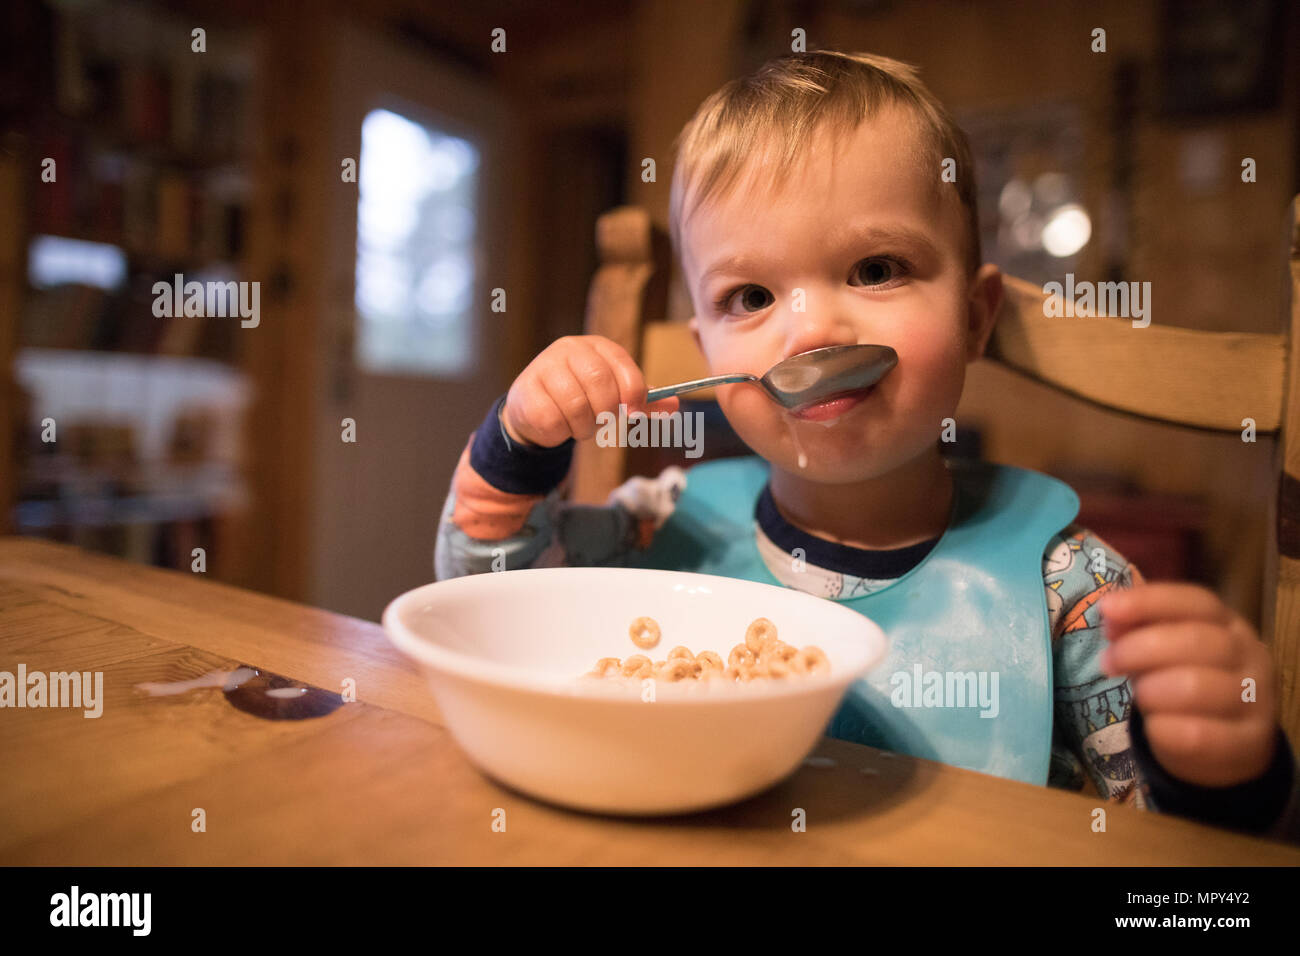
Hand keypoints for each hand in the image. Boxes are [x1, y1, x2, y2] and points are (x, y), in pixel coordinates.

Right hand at [501, 335, 678, 447]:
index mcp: (598, 347)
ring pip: (575, 405)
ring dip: (582, 426)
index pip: (624, 367)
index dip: (633, 393)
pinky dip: (560, 432)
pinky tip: (556, 425)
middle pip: (599, 383)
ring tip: (577, 424)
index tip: (632, 412)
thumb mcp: (614, 396)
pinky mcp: (525, 392)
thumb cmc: (582, 399)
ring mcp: (544, 367)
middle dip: (605, 412)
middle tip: (600, 421)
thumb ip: (643, 401)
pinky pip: (552, 421)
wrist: (535, 408)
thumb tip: (674, 406)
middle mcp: (570, 350)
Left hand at [1100, 582, 1279, 786]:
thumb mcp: (1165, 652)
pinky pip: (1196, 734)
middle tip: (1108, 662)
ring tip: (1139, 696)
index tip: (1106, 608)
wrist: (1228, 747)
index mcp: (1229, 625)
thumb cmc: (1186, 684)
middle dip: (1139, 648)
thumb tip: (1110, 614)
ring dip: (1151, 690)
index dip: (1149, 602)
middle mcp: (1250, 657)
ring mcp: (1254, 701)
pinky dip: (1162, 729)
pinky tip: (1153, 726)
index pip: (1197, 601)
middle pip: (1196, 640)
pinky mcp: (1247, 743)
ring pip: (1196, 687)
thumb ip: (1140, 628)